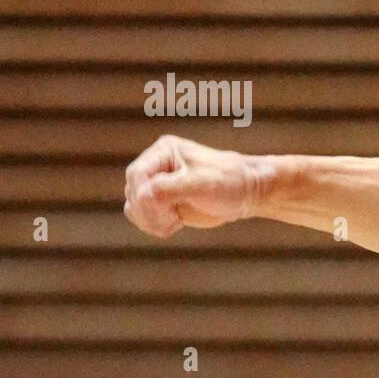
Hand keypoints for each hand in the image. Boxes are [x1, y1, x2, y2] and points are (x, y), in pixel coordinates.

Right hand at [124, 134, 266, 236]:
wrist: (246, 194)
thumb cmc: (229, 182)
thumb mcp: (201, 184)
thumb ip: (168, 189)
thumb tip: (141, 196)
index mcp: (165, 151)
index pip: (136, 174)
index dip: (143, 196)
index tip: (166, 211)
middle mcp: (157, 166)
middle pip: (132, 191)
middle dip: (148, 210)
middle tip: (173, 219)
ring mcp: (157, 184)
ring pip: (133, 205)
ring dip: (149, 220)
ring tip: (174, 223)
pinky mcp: (162, 202)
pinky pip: (142, 216)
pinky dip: (153, 225)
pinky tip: (175, 225)